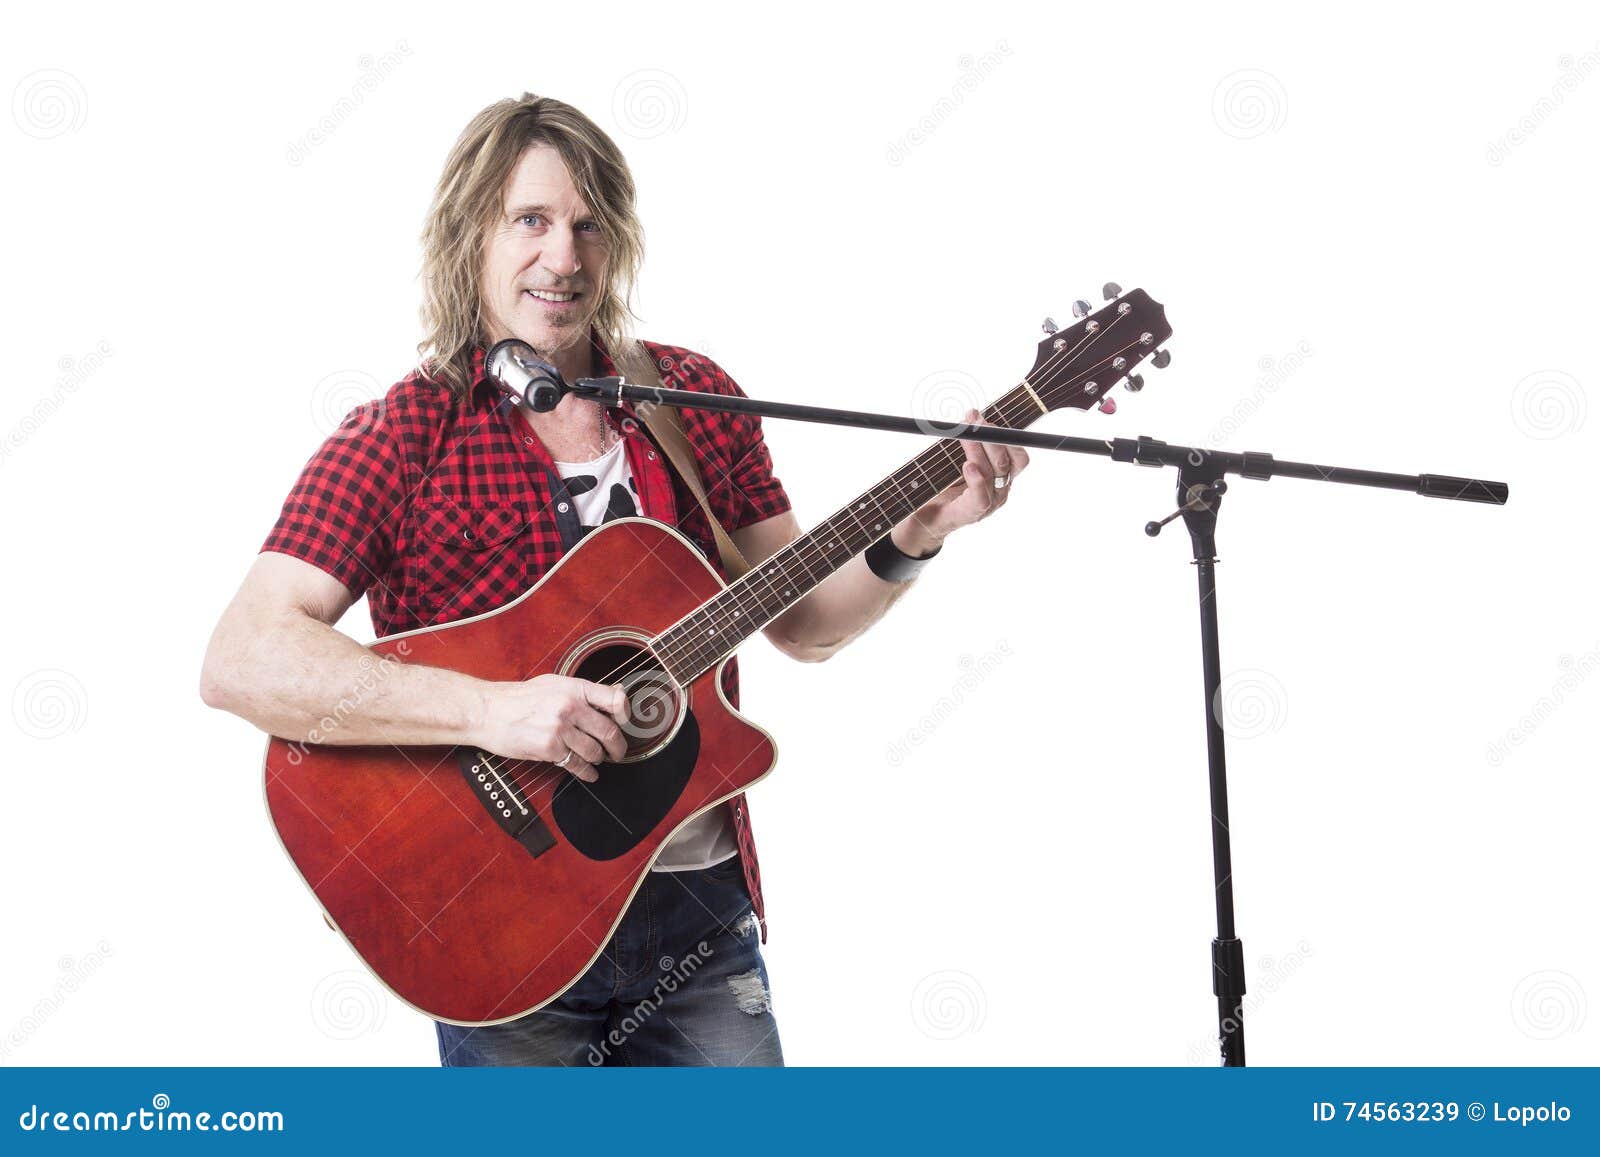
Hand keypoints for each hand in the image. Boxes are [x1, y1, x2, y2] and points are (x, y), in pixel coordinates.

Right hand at [475, 674, 628, 782]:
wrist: (488, 711)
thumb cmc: (520, 698)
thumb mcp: (554, 684)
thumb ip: (584, 692)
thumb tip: (616, 695)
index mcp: (574, 688)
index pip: (614, 700)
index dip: (626, 715)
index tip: (626, 725)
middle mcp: (570, 706)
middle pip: (608, 731)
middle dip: (618, 747)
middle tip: (619, 753)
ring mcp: (560, 728)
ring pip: (594, 751)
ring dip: (599, 759)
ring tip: (598, 759)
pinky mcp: (549, 748)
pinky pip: (576, 765)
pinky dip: (587, 772)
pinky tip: (590, 773)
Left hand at [895, 408, 1028, 551]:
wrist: (924, 517)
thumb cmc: (942, 487)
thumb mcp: (956, 459)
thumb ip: (968, 442)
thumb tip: (971, 414)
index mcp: (1002, 477)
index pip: (1018, 456)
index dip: (1005, 435)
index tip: (983, 418)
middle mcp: (1000, 490)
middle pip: (1008, 461)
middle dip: (991, 436)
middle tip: (974, 421)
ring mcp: (988, 504)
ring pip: (993, 473)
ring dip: (979, 450)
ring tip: (964, 436)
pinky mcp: (971, 514)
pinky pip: (981, 497)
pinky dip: (976, 480)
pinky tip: (968, 466)